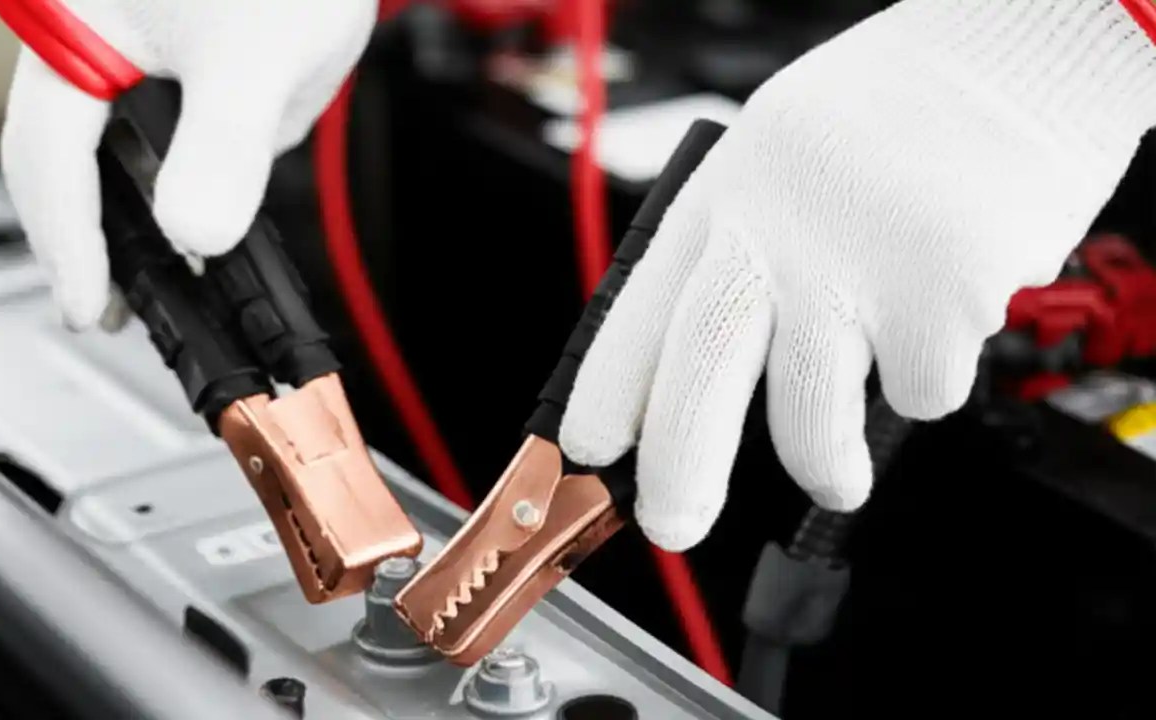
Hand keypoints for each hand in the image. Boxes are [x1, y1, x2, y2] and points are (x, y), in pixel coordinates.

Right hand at [0, 0, 378, 328]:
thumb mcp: (260, 58)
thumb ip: (224, 149)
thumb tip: (193, 234)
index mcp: (75, 28)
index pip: (47, 161)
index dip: (70, 247)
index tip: (94, 308)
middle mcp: (80, 27)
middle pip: (55, 153)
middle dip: (85, 234)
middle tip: (110, 302)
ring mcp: (114, 31)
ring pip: (93, 136)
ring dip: (119, 203)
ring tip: (145, 264)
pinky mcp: (154, 36)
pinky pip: (133, 113)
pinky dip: (150, 164)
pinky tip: (176, 196)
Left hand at [560, 0, 1155, 550]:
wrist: (1018, 55)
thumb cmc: (899, 110)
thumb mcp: (778, 155)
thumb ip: (741, 247)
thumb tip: (705, 359)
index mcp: (726, 199)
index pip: (639, 314)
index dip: (607, 393)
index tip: (587, 449)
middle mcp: (775, 239)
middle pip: (697, 381)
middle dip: (678, 474)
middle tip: (671, 524)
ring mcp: (855, 273)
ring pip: (812, 426)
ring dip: (826, 467)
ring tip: (840, 472)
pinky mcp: (939, 305)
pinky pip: (920, 394)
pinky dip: (930, 377)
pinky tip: (940, 313)